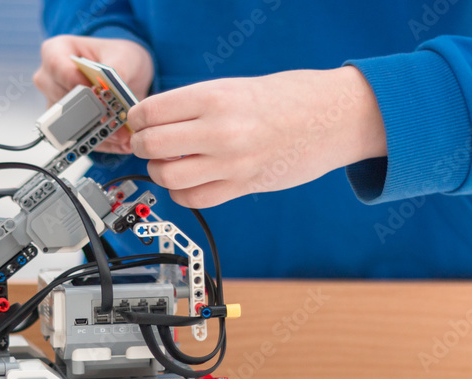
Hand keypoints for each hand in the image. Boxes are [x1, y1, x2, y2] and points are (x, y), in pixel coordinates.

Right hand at [34, 35, 153, 151]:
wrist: (126, 73)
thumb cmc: (117, 56)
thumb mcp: (123, 56)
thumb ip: (116, 70)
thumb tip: (108, 90)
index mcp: (56, 52)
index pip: (57, 67)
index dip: (74, 81)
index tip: (94, 91)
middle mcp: (49, 80)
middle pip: (61, 101)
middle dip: (88, 112)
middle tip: (112, 118)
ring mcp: (55, 105)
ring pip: (68, 124)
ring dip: (96, 131)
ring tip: (121, 132)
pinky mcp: (65, 126)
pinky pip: (80, 139)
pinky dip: (101, 141)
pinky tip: (119, 139)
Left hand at [128, 67, 386, 207]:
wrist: (334, 117)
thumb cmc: (289, 98)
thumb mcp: (235, 87)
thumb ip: (196, 105)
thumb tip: (155, 121)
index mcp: (214, 97)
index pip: (150, 112)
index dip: (137, 120)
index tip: (139, 123)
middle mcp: (219, 130)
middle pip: (151, 145)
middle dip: (141, 146)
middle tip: (146, 145)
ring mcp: (231, 162)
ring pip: (167, 177)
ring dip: (159, 172)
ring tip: (166, 164)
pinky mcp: (243, 186)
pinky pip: (194, 199)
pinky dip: (182, 193)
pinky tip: (188, 182)